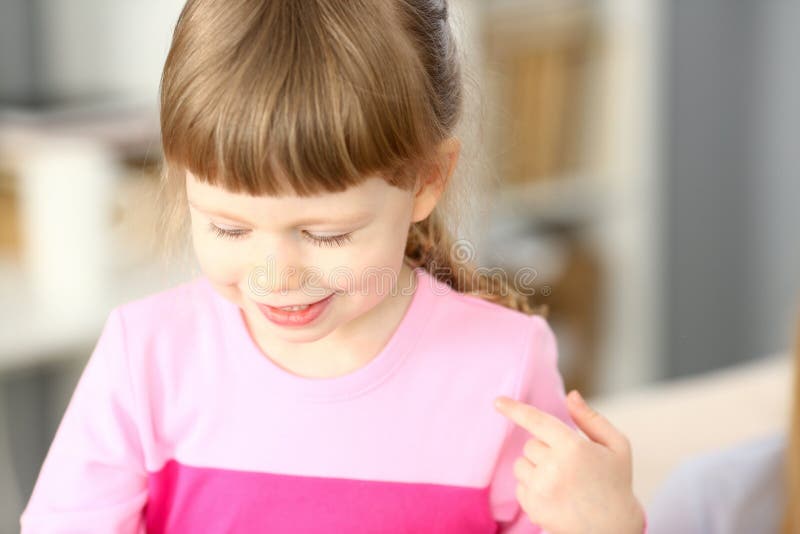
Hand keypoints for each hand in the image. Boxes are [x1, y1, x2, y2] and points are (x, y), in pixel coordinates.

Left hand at [494, 390, 644, 533]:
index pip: (537, 421)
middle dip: (546, 450)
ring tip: (562, 481)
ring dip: (536, 468)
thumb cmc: (616, 483)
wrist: (614, 528)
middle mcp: (554, 468)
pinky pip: (520, 486)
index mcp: (573, 448)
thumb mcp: (616, 446)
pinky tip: (555, 496)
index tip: (498, 401)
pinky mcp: (532, 507)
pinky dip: (533, 487)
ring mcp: (541, 490)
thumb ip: (591, 419)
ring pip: (521, 464)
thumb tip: (570, 395)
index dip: (515, 409)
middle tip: (569, 465)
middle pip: (530, 445)